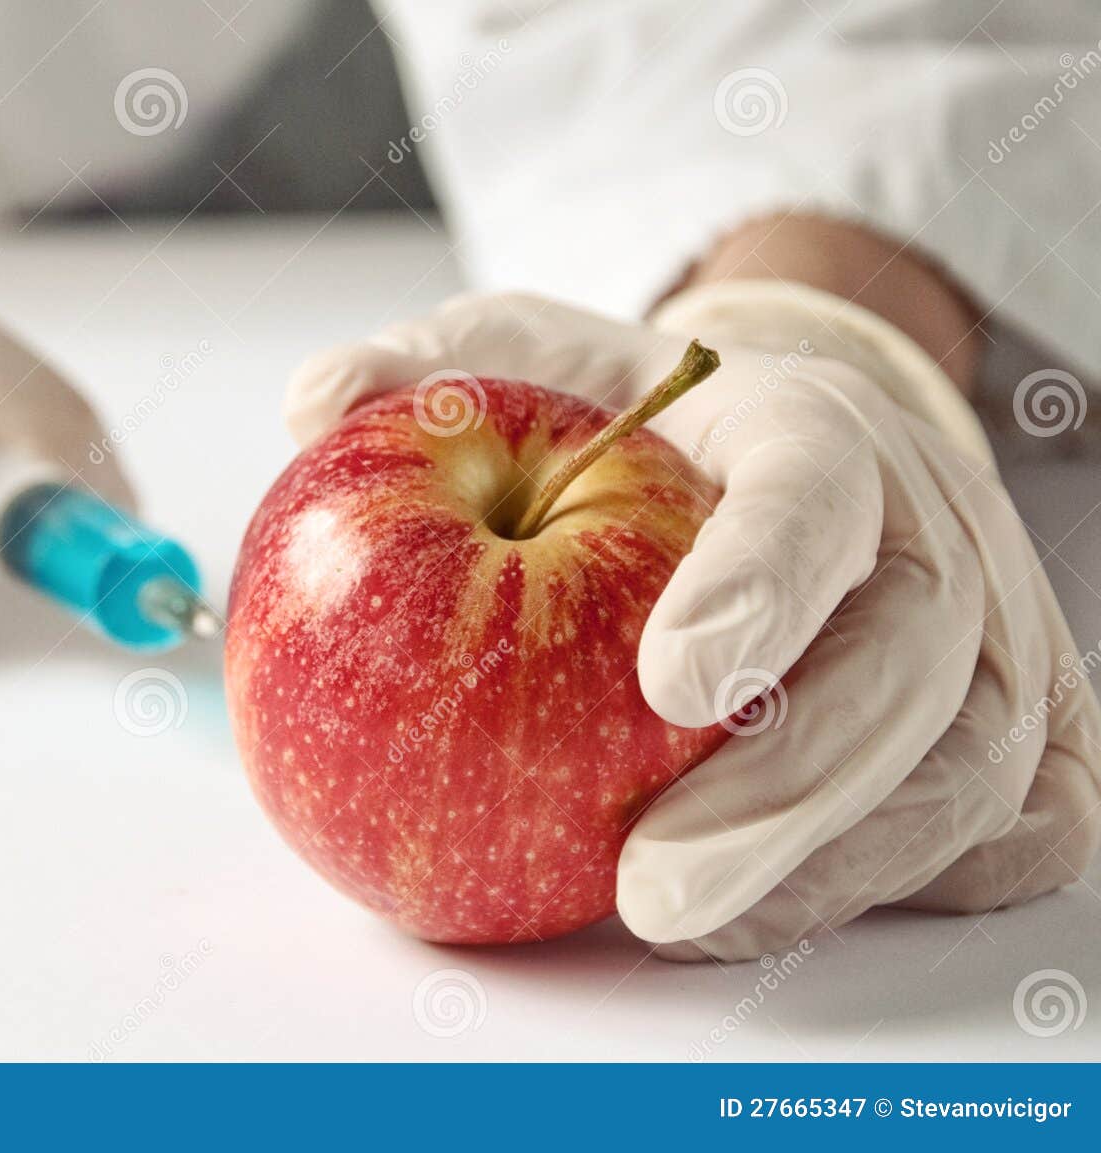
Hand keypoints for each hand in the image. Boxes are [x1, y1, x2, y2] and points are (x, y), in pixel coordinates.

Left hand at [285, 289, 1100, 960]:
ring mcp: (987, 639)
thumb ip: (427, 372)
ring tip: (682, 923)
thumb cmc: (641, 423)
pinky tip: (768, 914)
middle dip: (788, 795)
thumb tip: (314, 401)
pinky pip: (1004, 837)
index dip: (761, 583)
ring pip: (962, 779)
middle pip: (907, 668)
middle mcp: (924, 531)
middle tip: (649, 884)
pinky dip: (895, 887)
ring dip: (825, 872)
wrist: (779, 451)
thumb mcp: (527, 360)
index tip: (672, 682)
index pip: (814, 492)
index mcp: (807, 427)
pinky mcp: (1017, 737)